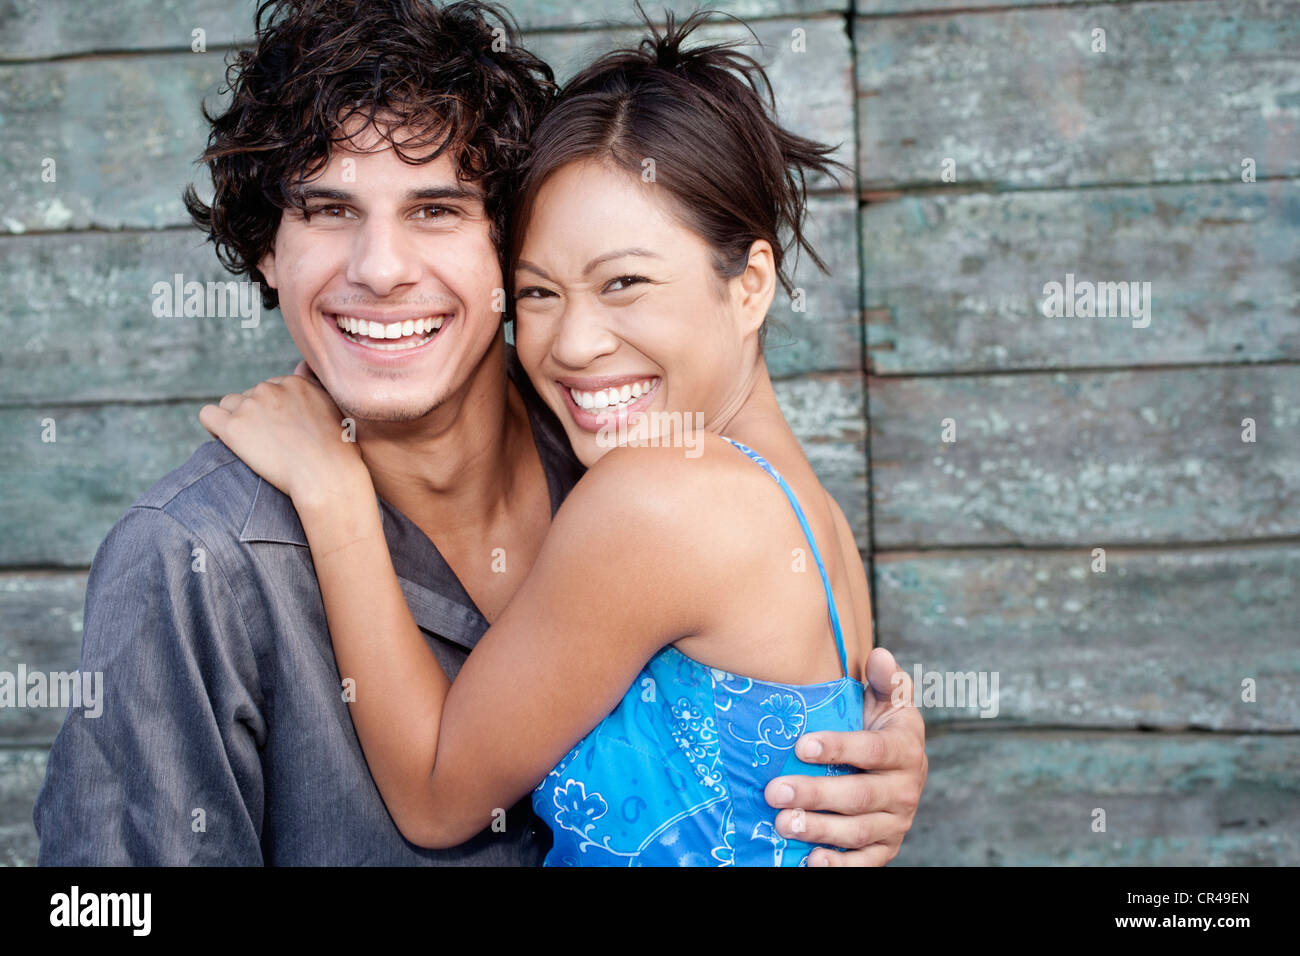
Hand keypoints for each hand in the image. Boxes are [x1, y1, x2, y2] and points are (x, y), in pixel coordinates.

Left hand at [199, 368, 368, 507]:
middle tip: (270, 444)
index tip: (282, 432)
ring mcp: (250, 406)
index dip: (273, 411)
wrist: (327, 475)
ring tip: (250, 446)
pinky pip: (208, 415)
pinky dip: (213, 427)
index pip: (271, 389)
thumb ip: (314, 384)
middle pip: (250, 396)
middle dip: (255, 416)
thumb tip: (301, 365)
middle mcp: (271, 389)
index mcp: (295, 383)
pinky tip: (225, 441)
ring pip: (229, 404)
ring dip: (236, 421)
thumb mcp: (334, 408)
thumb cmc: (337, 451)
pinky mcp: (234, 427)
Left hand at [764, 646, 927, 865]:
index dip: (839, 748)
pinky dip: (839, 865)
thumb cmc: (880, 727)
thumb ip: (884, 680)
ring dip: (819, 829)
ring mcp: (896, 822)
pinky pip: (865, 862)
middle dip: (816, 794)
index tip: (801, 746)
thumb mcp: (886, 701)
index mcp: (906, 749)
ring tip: (782, 823)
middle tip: (774, 791)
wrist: (900, 768)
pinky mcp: (885, 848)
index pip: (872, 750)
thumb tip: (881, 656)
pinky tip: (811, 860)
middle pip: (860, 795)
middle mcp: (906, 789)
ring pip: (858, 830)